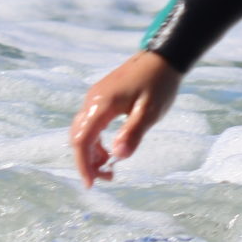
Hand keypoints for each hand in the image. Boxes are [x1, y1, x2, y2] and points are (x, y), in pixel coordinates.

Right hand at [69, 50, 180, 185]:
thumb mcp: (150, 112)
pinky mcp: (102, 97)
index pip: (82, 140)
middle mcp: (92, 101)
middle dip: (88, 161)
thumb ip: (133, 133)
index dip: (84, 165)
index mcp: (101, 105)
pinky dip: (97, 140)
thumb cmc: (159, 83)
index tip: (92, 184)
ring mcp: (96, 98)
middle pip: (79, 137)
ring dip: (93, 152)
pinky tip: (111, 149)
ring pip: (84, 130)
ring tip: (111, 166)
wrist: (163, 57)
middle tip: (108, 177)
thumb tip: (117, 157)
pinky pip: (91, 123)